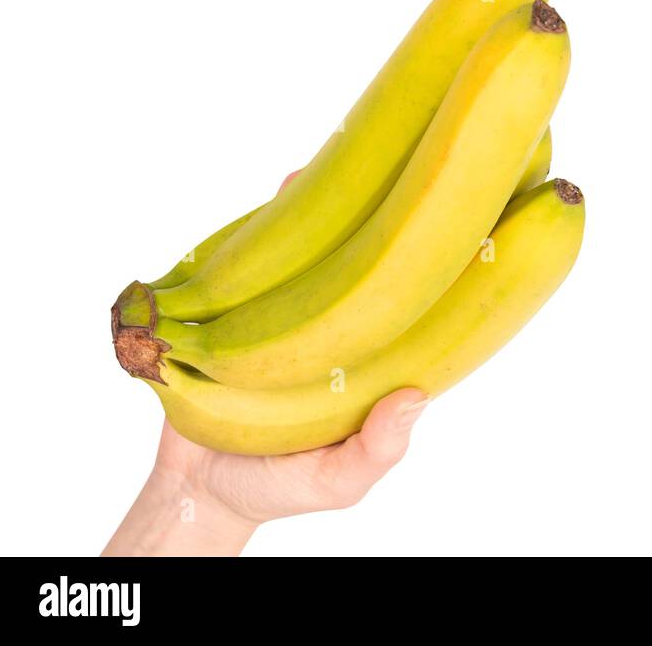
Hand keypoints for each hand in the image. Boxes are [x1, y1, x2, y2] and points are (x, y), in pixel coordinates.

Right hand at [105, 169, 425, 555]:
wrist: (197, 486)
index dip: (438, 259)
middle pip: (374, 259)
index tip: (455, 213)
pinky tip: (287, 187)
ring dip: (326, 203)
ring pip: (318, 245)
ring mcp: (292, 309)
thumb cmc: (283, 486)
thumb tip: (413, 397)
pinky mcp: (242, 301)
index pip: (420, 299)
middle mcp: (341, 324)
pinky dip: (270, 220)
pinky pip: (262, 252)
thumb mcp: (339, 484)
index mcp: (376, 356)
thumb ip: (376, 452)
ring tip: (336, 166)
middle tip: (393, 174)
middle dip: (384, 211)